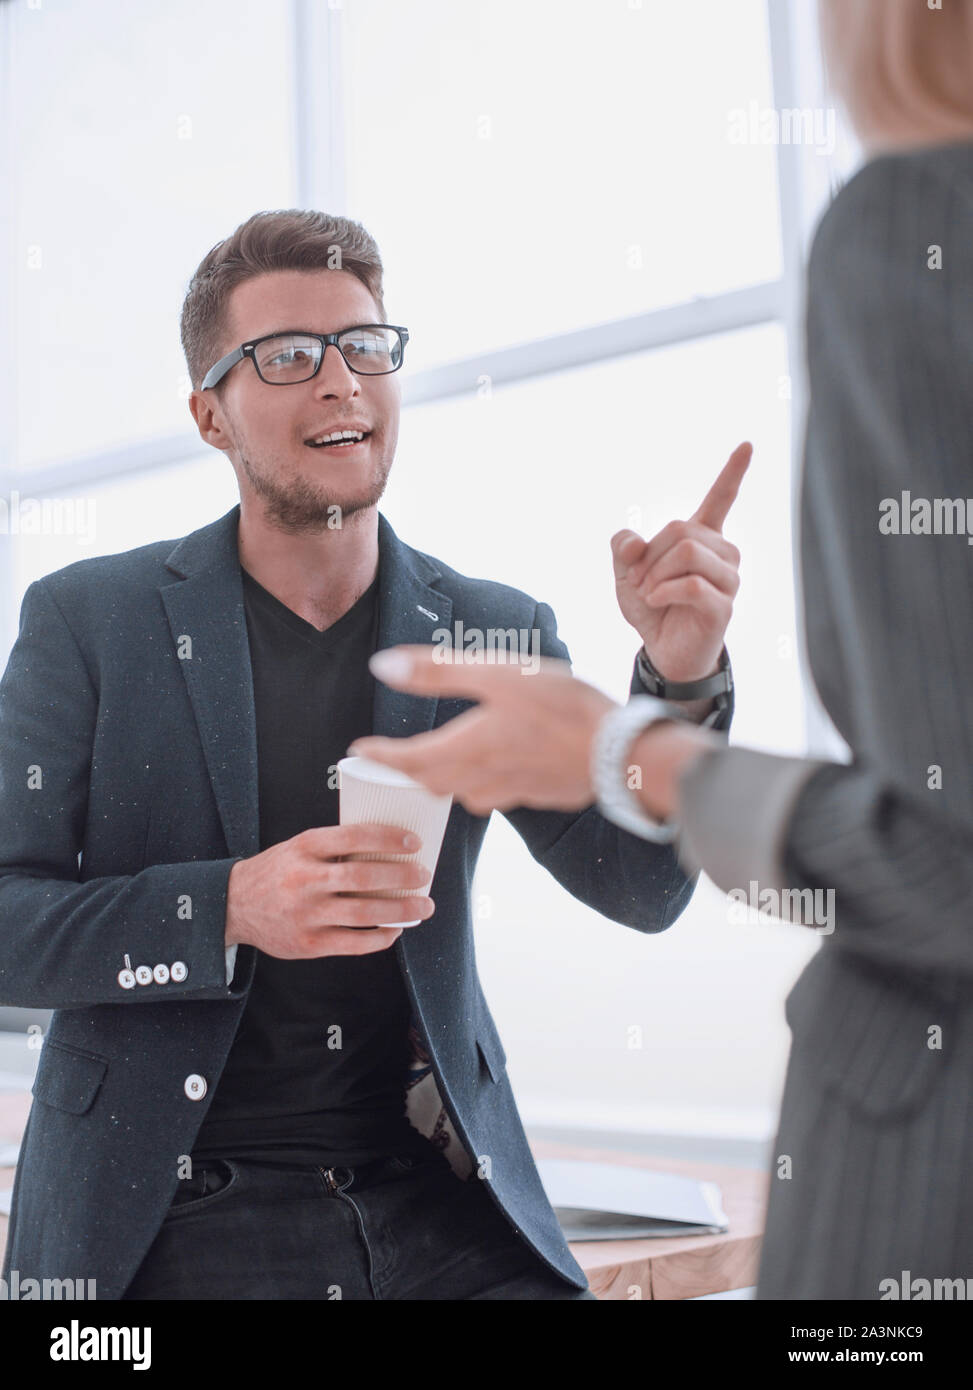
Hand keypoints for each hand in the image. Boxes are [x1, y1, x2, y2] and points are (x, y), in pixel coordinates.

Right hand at [225, 824, 435, 957]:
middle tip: (424, 875)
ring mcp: (306, 914)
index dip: (389, 839)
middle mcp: (305, 880)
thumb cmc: (278, 871)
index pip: (354, 836)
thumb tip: (389, 847)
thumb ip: (334, 847)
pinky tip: (395, 930)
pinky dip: (380, 938)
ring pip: (363, 914)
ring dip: (401, 911)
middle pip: (362, 878)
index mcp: (304, 847)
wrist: (233, 905)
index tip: (414, 843)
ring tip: (423, 907)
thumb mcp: (298, 847)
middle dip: (401, 877)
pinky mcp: (308, 944)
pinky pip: (354, 943)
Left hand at [347, 651, 615, 814]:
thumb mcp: (496, 675)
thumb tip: (382, 667)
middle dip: (405, 770)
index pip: (405, 758)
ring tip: (432, 765)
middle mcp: (479, 778)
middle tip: (388, 759)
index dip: (380, 754)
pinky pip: (492, 795)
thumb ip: (437, 673)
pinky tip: (488, 770)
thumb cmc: (560, 707)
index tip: (359, 749)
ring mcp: (508, 791)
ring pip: (459, 792)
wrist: (619, 750)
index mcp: (463, 748)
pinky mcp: (535, 794)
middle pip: (429, 780)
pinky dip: (476, 783)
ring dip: (439, 780)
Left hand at [611, 441, 750, 681]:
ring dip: (655, 573)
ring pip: (688, 552)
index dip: (733, 472)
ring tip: (647, 593)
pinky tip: (655, 601)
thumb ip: (624, 548)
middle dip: (649, 555)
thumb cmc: (651, 608)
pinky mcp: (724, 604)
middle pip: (682, 530)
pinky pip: (692, 583)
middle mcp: (722, 553)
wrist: (662, 651)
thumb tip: (637, 542)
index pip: (721, 498)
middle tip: (636, 580)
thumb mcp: (626, 573)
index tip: (747, 445)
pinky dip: (663, 591)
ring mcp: (728, 579)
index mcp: (702, 538)